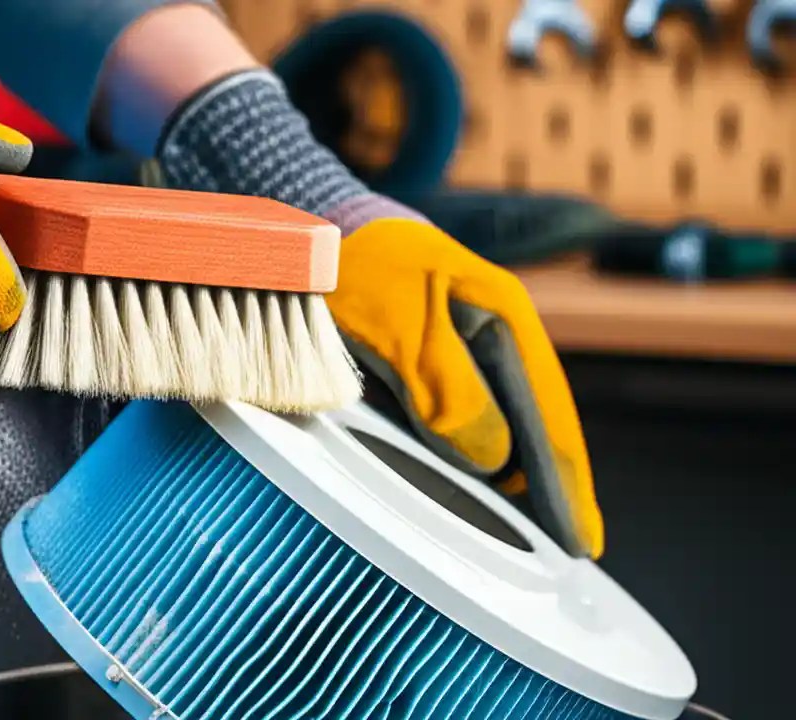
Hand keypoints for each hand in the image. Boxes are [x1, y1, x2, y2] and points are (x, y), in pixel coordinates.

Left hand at [327, 218, 603, 558]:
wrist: (307, 226)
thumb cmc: (355, 269)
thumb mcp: (400, 330)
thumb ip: (447, 391)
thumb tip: (492, 459)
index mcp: (504, 317)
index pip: (547, 414)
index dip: (565, 482)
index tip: (582, 541)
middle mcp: (494, 331)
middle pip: (537, 421)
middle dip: (555, 485)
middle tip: (574, 548)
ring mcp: (464, 342)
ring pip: (503, 421)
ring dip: (519, 475)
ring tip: (538, 529)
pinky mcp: (429, 354)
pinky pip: (466, 414)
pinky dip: (479, 452)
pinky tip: (483, 481)